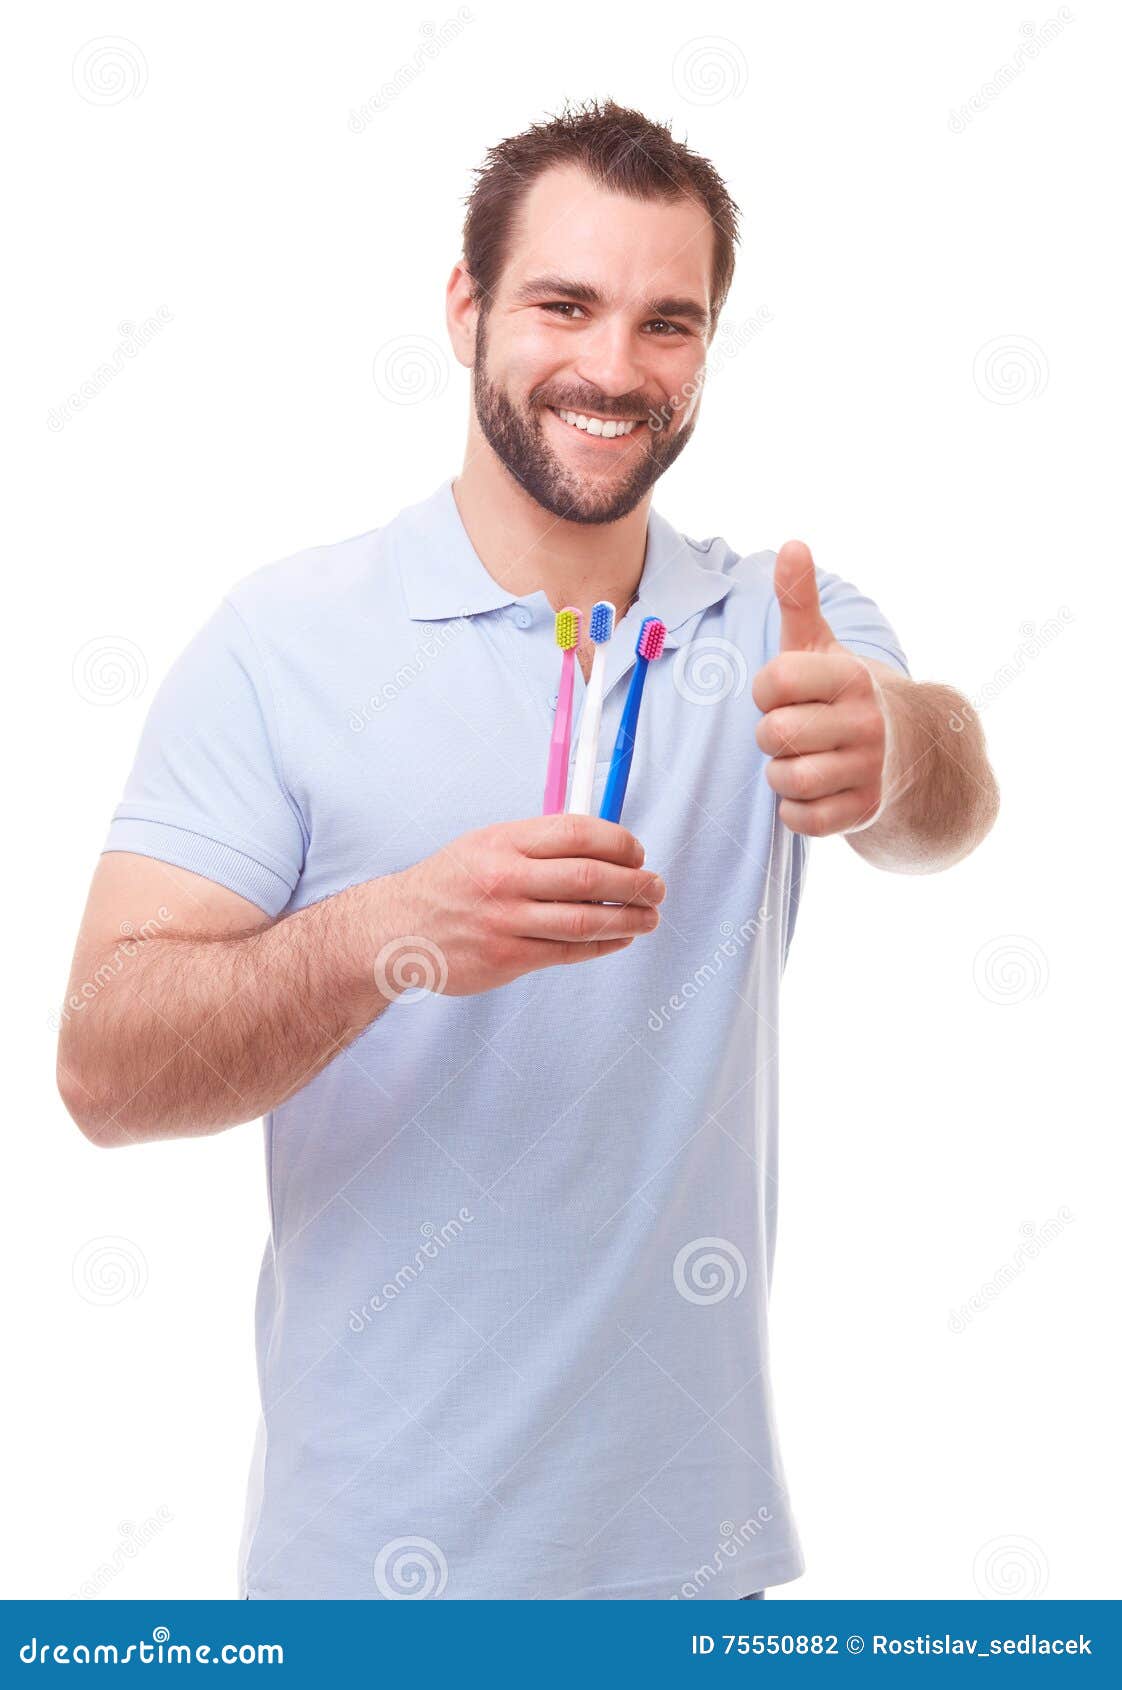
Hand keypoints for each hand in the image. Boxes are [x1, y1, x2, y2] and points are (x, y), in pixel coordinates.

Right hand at [376, 814, 664, 997]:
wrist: (398, 929)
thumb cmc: (450, 883)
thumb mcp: (485, 843)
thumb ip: (537, 842)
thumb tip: (602, 844)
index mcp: (503, 841)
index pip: (577, 832)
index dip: (619, 842)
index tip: (637, 852)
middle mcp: (505, 878)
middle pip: (591, 878)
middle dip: (636, 883)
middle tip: (656, 887)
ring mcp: (506, 921)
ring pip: (586, 920)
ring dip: (629, 919)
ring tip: (650, 917)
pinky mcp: (506, 958)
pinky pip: (568, 952)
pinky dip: (603, 945)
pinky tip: (619, 938)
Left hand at [752, 540, 888, 837]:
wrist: (907, 749)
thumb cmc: (841, 694)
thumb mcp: (821, 647)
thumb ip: (799, 601)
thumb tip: (792, 543)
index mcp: (850, 677)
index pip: (775, 681)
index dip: (765, 690)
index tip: (782, 693)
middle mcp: (867, 722)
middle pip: (777, 734)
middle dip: (770, 735)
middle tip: (790, 731)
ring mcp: (869, 769)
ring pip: (789, 779)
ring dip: (779, 774)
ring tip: (799, 760)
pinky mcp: (863, 811)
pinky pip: (803, 819)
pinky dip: (794, 809)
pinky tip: (810, 790)